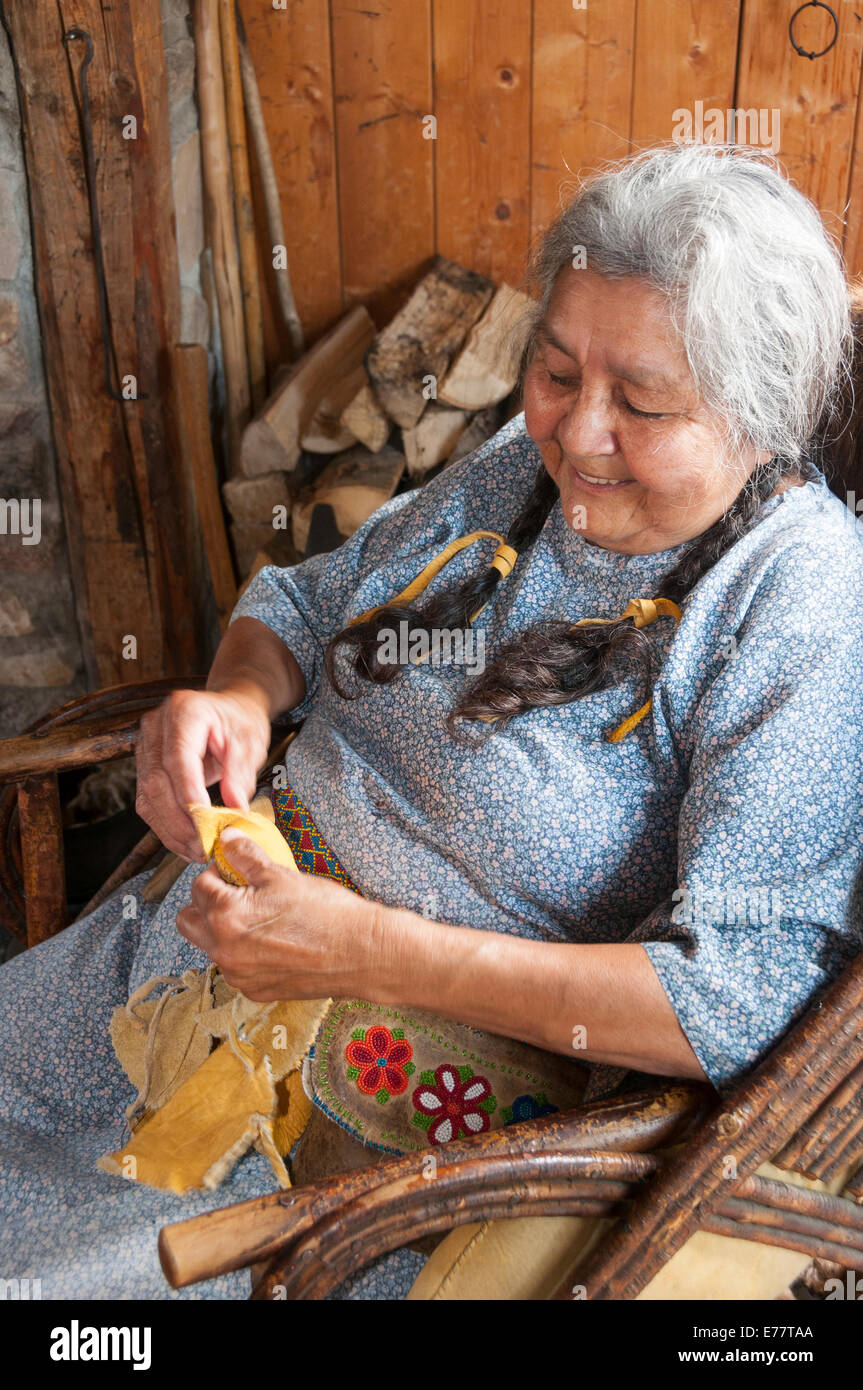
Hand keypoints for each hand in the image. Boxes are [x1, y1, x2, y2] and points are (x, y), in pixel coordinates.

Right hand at [135, 689, 271, 860]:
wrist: (228, 710)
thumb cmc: (240, 721)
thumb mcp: (251, 740)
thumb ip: (241, 771)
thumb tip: (236, 807)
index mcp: (184, 710)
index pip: (178, 758)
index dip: (188, 793)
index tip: (205, 823)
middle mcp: (156, 727)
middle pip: (156, 782)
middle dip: (180, 821)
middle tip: (204, 846)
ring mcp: (145, 747)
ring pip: (147, 798)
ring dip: (171, 830)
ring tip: (198, 850)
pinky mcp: (144, 766)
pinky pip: (149, 803)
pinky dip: (167, 826)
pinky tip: (186, 842)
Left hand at [175, 830, 390, 1000]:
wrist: (362, 953)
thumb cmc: (326, 913)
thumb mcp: (282, 875)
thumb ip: (246, 856)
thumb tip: (228, 839)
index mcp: (225, 916)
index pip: (198, 886)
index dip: (217, 872)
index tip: (235, 868)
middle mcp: (223, 951)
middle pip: (188, 921)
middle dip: (205, 903)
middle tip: (236, 892)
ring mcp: (238, 976)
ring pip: (210, 946)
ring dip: (222, 929)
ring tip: (258, 916)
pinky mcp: (255, 991)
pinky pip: (234, 967)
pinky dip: (244, 952)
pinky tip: (273, 941)